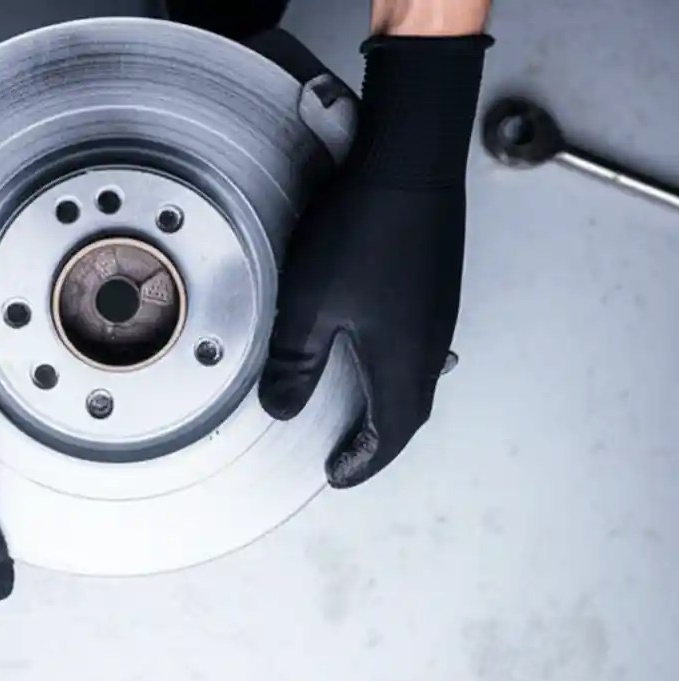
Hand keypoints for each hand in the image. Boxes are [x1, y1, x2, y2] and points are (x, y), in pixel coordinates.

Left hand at [259, 35, 491, 487]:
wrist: (409, 165)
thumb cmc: (364, 232)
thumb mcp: (310, 308)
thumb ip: (294, 364)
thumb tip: (283, 408)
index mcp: (403, 363)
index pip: (388, 433)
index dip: (362, 461)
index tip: (338, 476)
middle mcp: (429, 344)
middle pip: (407, 411)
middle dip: (374, 440)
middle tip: (346, 453)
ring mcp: (436, 312)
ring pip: (413, 378)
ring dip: (384, 403)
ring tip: (354, 411)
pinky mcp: (432, 285)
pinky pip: (415, 346)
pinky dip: (390, 367)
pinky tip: (368, 351)